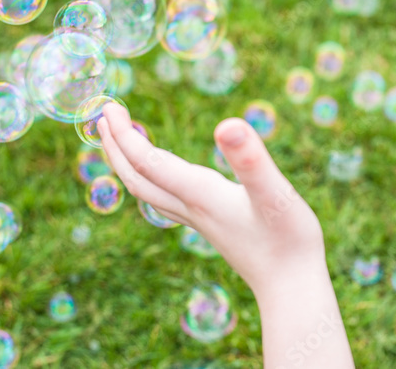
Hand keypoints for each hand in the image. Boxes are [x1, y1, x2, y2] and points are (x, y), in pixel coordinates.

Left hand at [98, 104, 327, 299]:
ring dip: (128, 163)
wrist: (292, 287)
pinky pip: (166, 200)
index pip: (147, 161)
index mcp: (199, 194)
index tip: (108, 107)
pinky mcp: (212, 226)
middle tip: (102, 115)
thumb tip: (227, 124)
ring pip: (148, 191)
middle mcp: (192, 207)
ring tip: (120, 140)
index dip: (124, 135)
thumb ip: (251, 159)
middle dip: (116, 146)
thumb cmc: (288, 240)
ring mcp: (199, 220)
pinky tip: (163, 176)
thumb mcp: (274, 192)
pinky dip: (152, 180)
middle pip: (137, 177)